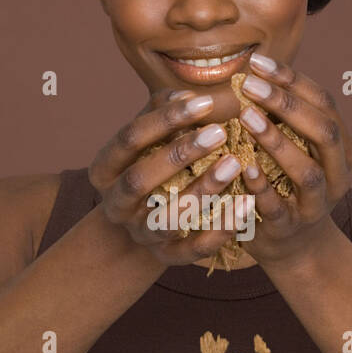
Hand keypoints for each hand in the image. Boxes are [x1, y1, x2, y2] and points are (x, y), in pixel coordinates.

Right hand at [88, 87, 249, 266]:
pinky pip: (192, 249)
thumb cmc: (147, 169)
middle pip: (141, 179)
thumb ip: (160, 116)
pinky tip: (246, 204)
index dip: (165, 119)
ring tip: (235, 164)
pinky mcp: (165, 257)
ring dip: (202, 189)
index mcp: (104, 169)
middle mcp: (117, 203)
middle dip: (180, 155)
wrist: (138, 228)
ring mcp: (139, 232)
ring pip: (168, 216)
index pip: (130, 138)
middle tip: (220, 133)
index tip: (205, 102)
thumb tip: (187, 95)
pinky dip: (220, 229)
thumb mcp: (145, 142)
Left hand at [233, 54, 351, 265]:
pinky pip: (278, 209)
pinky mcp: (290, 229)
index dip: (293, 80)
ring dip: (278, 142)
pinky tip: (242, 168)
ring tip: (247, 118)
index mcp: (340, 148)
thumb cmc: (286, 185)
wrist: (294, 248)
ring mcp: (315, 205)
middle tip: (250, 86)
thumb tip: (252, 70)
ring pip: (307, 172)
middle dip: (288, 105)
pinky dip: (262, 188)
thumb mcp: (296, 149)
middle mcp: (336, 175)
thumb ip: (285, 118)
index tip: (257, 63)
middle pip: (324, 132)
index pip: (324, 103)